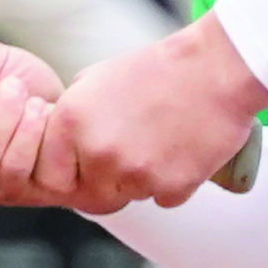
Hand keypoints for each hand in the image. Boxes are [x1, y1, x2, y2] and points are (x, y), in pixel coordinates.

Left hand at [50, 16, 267, 210]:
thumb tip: (58, 144)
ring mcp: (135, 173)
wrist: (215, 68)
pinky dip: (175, 182)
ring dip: (145, 179)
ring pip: (132, 196)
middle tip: (135, 151)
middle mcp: (98, 152)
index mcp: (71, 122)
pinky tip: (183, 149)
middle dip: (111, 180)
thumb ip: (72, 116)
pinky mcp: (172, 186)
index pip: (52, 178)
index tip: (88, 166)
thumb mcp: (96, 79)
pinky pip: (165, 199)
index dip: (72, 174)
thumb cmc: (158, 69)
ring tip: (162, 141)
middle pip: (94, 194)